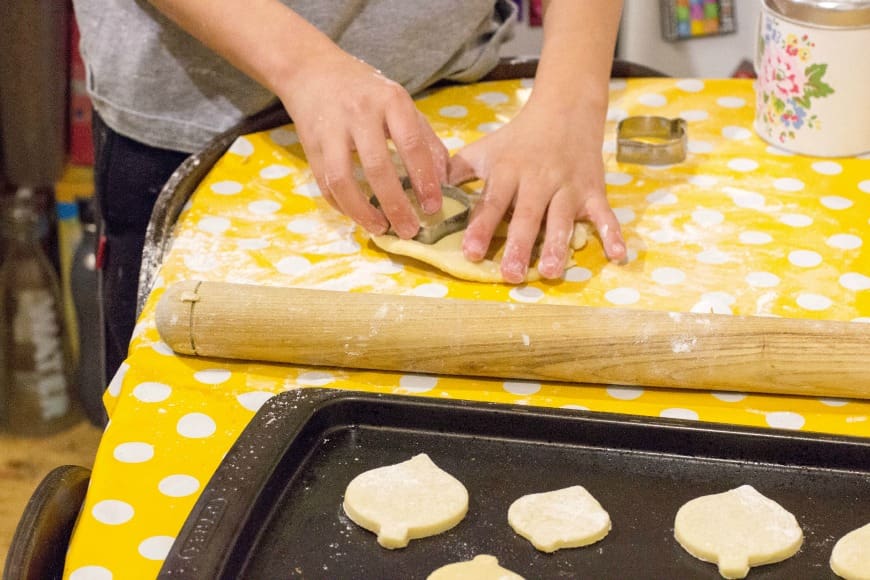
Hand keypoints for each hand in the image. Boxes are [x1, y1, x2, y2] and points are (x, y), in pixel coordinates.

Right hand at [278, 50, 447, 238]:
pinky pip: (325, 183)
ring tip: (381, 229)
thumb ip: (426, 138)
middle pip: (378, 167)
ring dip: (362, 211)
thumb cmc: (366, 91)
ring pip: (343, 179)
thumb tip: (445, 179)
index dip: (424, 180)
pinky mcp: (311, 145)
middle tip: (410, 230)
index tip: (433, 207)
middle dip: (396, 204)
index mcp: (391, 100)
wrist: (312, 70)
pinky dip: (342, 205)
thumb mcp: (400, 103)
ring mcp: (332, 129)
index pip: (412, 145)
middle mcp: (360, 113)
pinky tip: (359, 216)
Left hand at [448, 99, 625, 282]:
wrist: (565, 108)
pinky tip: (617, 255)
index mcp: (509, 172)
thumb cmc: (518, 138)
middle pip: (527, 216)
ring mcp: (568, 186)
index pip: (493, 203)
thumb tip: (424, 189)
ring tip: (550, 272)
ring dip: (557, 245)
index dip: (481, 228)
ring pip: (562, 218)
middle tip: (510, 274)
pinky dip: (612, 233)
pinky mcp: (593, 190)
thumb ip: (457, 171)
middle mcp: (538, 180)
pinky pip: (604, 214)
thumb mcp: (485, 149)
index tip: (470, 253)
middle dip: (519, 245)